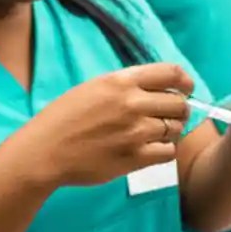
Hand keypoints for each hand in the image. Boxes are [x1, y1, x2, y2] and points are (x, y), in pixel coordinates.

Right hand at [17, 63, 192, 186]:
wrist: (44, 151)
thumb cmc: (64, 118)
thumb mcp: (93, 87)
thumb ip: (126, 85)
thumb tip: (158, 88)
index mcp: (121, 81)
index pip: (171, 73)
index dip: (185, 82)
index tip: (186, 89)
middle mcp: (132, 104)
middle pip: (179, 104)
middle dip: (180, 110)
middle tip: (172, 116)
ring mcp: (135, 132)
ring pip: (175, 129)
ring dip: (172, 131)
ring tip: (158, 134)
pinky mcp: (134, 158)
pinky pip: (168, 152)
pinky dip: (165, 151)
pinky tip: (152, 149)